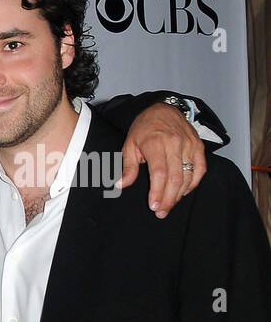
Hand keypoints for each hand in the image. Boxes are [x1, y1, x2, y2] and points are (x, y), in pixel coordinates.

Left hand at [119, 104, 205, 218]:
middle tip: (160, 212)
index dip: (158, 192)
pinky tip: (183, 193)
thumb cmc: (143, 128)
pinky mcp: (199, 146)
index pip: (160, 172)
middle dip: (168, 198)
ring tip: (169, 206)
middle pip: (175, 177)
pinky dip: (193, 183)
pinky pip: (200, 169)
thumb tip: (121, 185)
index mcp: (156, 143)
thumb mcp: (129, 145)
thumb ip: (128, 167)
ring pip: (189, 175)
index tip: (153, 206)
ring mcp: (190, 145)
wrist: (163, 108)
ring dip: (179, 195)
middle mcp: (176, 144)